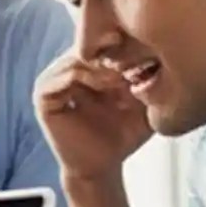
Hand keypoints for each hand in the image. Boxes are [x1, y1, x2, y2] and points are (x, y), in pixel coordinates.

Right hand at [33, 52, 151, 183]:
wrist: (102, 167)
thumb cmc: (123, 133)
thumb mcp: (142, 98)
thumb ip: (147, 74)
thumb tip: (161, 46)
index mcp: (86, 65)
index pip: (101, 39)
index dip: (126, 43)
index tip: (150, 56)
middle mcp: (65, 69)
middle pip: (89, 45)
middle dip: (116, 53)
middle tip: (140, 65)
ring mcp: (52, 81)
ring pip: (78, 58)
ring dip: (104, 66)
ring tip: (126, 78)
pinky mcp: (44, 97)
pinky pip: (63, 78)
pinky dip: (87, 78)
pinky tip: (110, 87)